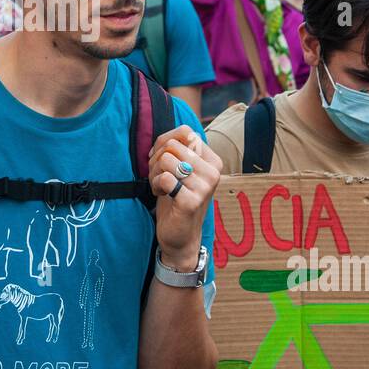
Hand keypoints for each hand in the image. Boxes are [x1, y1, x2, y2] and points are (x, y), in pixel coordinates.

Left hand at [148, 125, 220, 269]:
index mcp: (213, 160)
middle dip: (157, 160)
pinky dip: (156, 186)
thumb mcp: (179, 168)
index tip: (163, 163)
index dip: (164, 145)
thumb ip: (176, 147)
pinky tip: (163, 196)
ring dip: (155, 174)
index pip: (184, 132)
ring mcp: (205, 186)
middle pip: (171, 145)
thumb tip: (173, 136)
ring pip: (166, 160)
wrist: (180, 236)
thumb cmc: (176, 198)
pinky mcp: (192, 201)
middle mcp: (213, 171)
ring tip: (162, 188)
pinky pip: (165, 179)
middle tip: (160, 178)